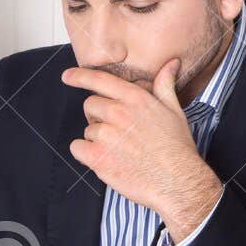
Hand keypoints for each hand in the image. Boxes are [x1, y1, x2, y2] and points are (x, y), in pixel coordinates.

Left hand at [62, 61, 222, 243]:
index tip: (68, 76)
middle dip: (98, 116)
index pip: (99, 80)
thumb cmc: (177, 148)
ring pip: (88, 129)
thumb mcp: (175, 110)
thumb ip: (165, 85)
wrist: (177, 182)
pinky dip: (86, 154)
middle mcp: (118, 113)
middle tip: (116, 131)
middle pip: (90, 105)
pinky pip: (77, 148)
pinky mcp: (98, 157)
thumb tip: (170, 64)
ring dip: (97, 139)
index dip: (79, 77)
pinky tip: (104, 159)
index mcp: (135, 99)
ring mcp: (106, 135)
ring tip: (120, 150)